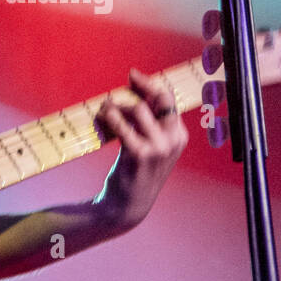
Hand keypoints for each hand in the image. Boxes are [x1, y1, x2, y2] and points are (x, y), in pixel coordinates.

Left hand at [92, 68, 188, 225]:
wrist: (128, 205)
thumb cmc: (137, 171)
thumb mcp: (152, 147)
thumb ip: (149, 122)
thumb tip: (135, 90)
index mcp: (179, 136)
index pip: (169, 100)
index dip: (150, 84)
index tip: (133, 76)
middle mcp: (173, 140)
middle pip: (160, 98)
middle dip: (140, 86)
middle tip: (120, 87)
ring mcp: (158, 148)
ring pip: (138, 109)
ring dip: (117, 104)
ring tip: (105, 108)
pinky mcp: (139, 154)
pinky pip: (122, 126)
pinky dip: (110, 117)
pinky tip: (102, 116)